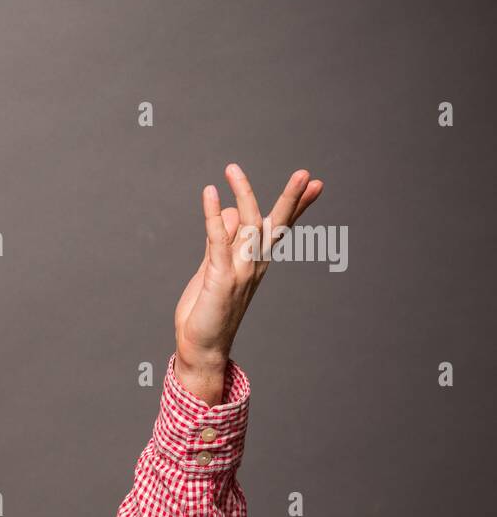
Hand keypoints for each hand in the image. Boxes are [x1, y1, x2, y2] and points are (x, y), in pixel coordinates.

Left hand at [173, 163, 323, 400]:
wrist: (201, 347)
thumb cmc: (207, 311)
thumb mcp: (214, 269)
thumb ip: (222, 242)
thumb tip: (232, 212)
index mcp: (255, 262)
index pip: (280, 228)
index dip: (297, 205)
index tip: (315, 184)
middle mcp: (254, 265)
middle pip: (276, 224)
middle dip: (291, 198)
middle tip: (306, 173)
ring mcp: (240, 271)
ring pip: (249, 226)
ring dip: (245, 194)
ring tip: (234, 168)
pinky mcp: (221, 277)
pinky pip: (218, 239)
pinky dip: (213, 215)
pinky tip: (210, 193)